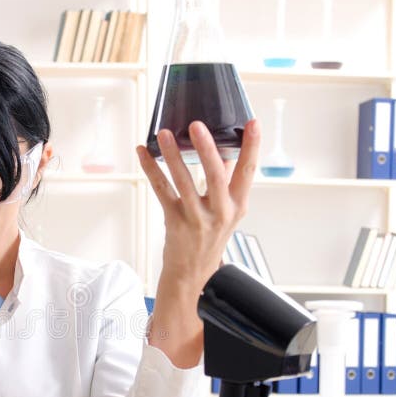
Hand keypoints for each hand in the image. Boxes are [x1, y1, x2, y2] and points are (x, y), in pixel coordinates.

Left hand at [136, 119, 259, 292]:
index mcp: (237, 206)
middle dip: (206, 149)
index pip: (249, 172)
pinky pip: (162, 191)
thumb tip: (225, 150)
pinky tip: (143, 153)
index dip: (252, 147)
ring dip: (172, 156)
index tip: (253, 123)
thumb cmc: (209, 238)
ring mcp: (196, 219)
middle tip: (197, 125)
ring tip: (164, 134)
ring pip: (184, 182)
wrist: (191, 273)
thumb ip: (226, 182)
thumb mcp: (226, 212)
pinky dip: (151, 170)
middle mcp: (220, 213)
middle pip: (216, 176)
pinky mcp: (175, 222)